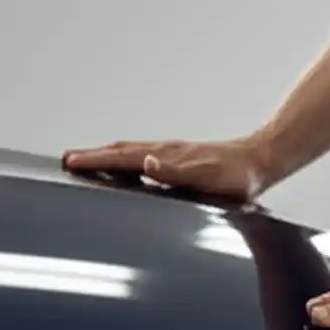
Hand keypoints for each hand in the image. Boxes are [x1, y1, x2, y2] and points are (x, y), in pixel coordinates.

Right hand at [62, 137, 271, 199]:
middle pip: (121, 151)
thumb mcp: (207, 178)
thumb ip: (175, 172)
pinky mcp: (183, 161)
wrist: (262, 160)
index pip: (122, 157)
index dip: (94, 160)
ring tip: (86, 161)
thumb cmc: (237, 176)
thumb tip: (146, 163)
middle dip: (93, 156)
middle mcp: (166, 152)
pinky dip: (127, 161)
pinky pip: (146, 159)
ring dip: (107, 156)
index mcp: (166, 157)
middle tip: (67, 160)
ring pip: (132, 153)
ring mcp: (173, 155)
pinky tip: (129, 169)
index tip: (69, 162)